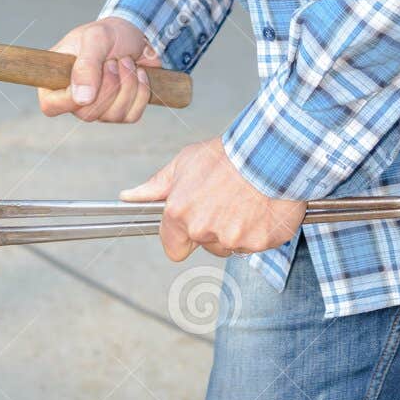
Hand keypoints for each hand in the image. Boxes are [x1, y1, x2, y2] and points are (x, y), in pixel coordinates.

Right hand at [38, 16, 161, 122]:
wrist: (136, 35)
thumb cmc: (110, 34)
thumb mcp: (96, 38)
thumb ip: (86, 65)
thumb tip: (81, 99)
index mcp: (56, 78)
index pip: (50, 105)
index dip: (70, 98)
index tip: (93, 74)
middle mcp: (74, 98)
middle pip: (87, 114)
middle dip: (108, 85)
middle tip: (113, 61)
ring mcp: (97, 107)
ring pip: (112, 116)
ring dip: (127, 85)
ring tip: (126, 62)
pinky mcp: (120, 111)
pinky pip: (131, 115)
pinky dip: (140, 92)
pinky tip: (139, 74)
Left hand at [121, 136, 306, 259]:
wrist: (271, 150)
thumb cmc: (227, 155)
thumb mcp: (185, 163)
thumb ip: (156, 186)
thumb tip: (128, 196)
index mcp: (181, 213)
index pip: (173, 249)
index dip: (182, 237)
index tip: (192, 225)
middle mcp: (204, 230)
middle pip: (205, 244)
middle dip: (214, 228)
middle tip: (226, 199)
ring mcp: (233, 238)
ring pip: (231, 245)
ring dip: (237, 230)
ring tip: (246, 200)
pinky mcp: (260, 242)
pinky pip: (256, 244)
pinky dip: (261, 229)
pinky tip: (262, 206)